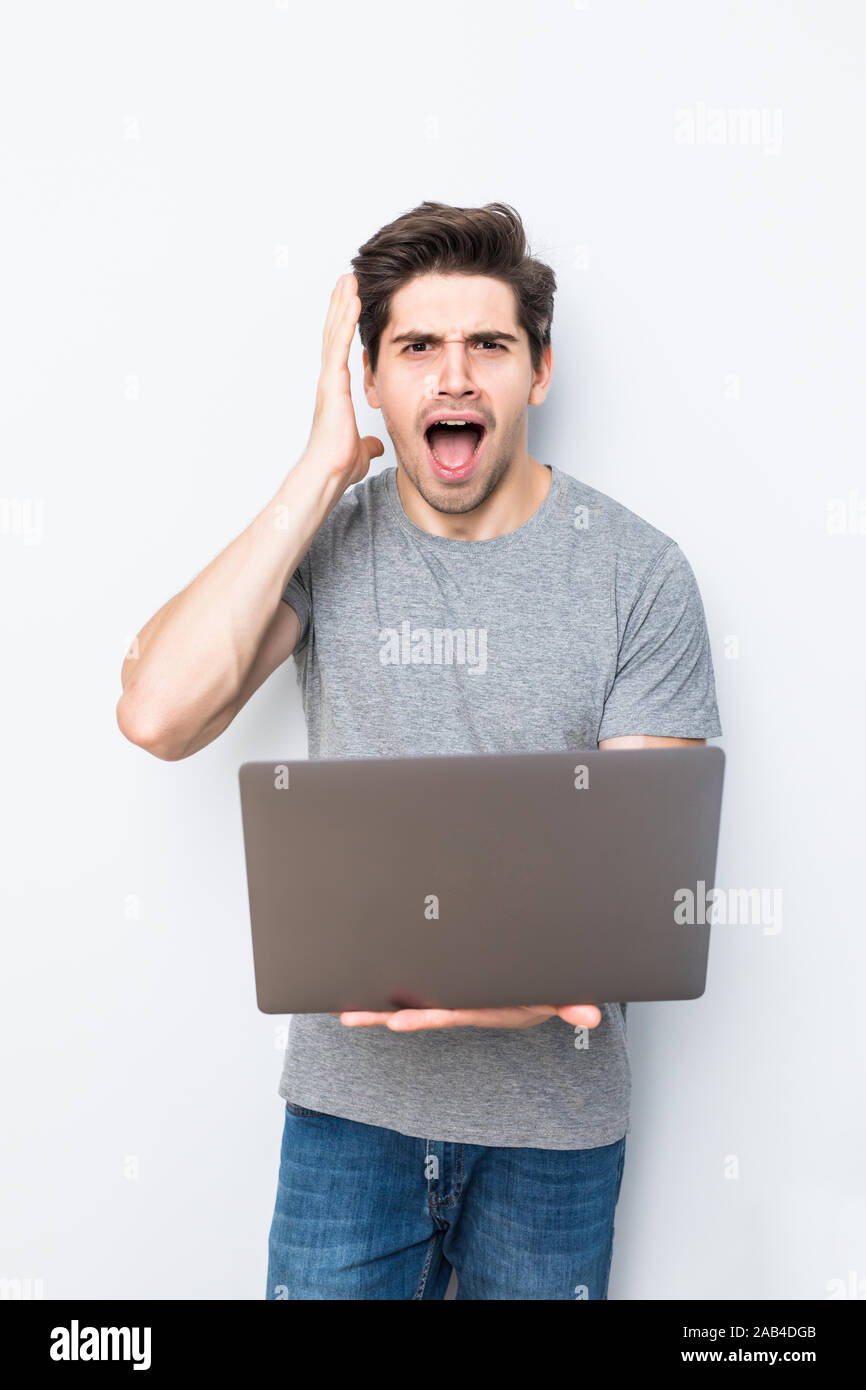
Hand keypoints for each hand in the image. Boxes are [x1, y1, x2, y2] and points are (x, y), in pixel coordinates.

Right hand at [303, 272, 382, 487]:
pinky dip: (345, 321)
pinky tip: (352, 300)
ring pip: (334, 333)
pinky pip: (339, 344)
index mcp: (335, 392)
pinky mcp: (332, 382)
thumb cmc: (338, 464)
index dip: (343, 327)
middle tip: (347, 280)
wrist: (328, 473)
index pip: (339, 351)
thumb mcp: (360, 450)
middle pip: (333, 334)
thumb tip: (372, 447)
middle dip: (340, 306)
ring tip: (349, 279)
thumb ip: (366, 444)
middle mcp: (329, 381)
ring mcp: (329, 379)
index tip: (349, 306)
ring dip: (342, 304)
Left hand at [335, 1003, 602, 1030]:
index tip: (399, 1020)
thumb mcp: (562, 995)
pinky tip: (365, 995)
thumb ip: (572, 1004)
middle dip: (386, 1014)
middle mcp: (466, 1007)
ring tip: (345, 1011)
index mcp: (488, 1007)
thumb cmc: (546, 988)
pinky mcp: (451, 990)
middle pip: (422, 1013)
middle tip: (352, 1016)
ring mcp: (457, 1000)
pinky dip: (392, 996)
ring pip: (414, 1005)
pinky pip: (419, 993)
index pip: (454, 1013)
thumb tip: (591, 1015)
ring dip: (380, 1008)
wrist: (542, 991)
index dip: (427, 1016)